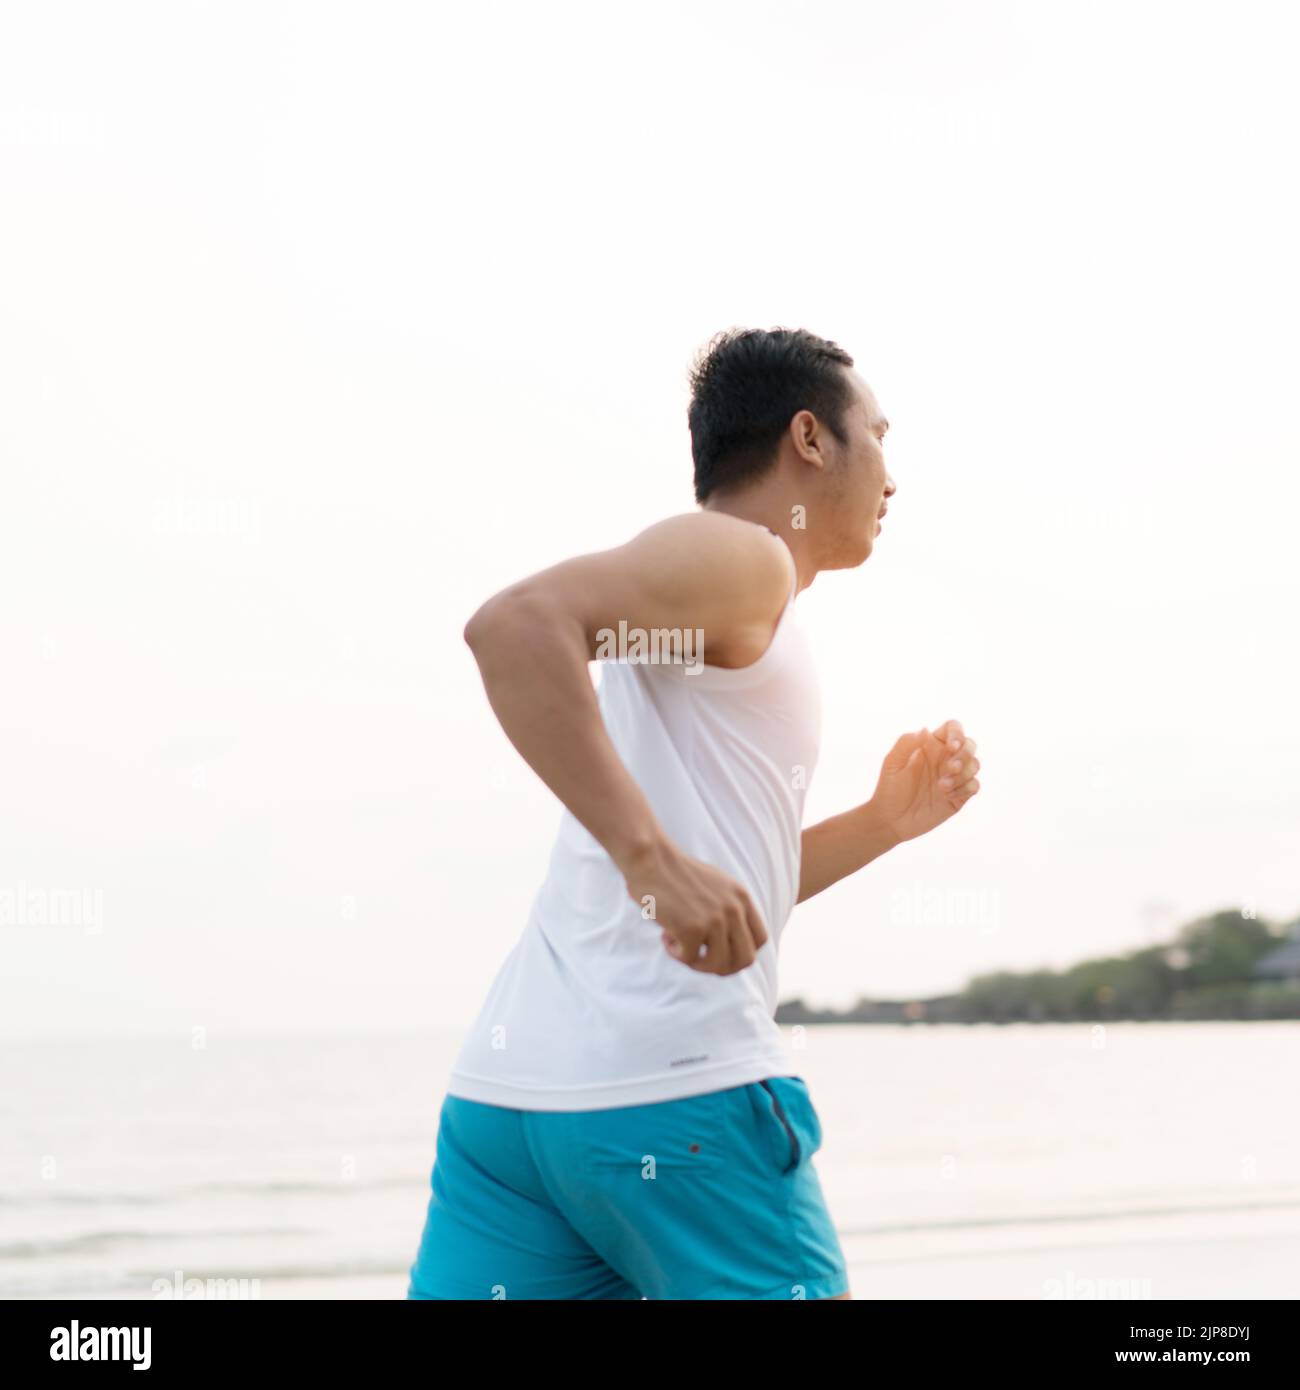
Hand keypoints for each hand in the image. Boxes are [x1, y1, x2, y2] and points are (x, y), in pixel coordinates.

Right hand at [619, 837, 767, 974]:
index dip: (741, 952)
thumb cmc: (676, 873)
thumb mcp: (716, 886)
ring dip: (696, 963)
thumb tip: (729, 944)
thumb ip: (728, 908)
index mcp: (741, 898)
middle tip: (700, 959)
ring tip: (679, 946)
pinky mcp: (692, 928)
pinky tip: (666, 936)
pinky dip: (675, 953)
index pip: (760, 940)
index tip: (720, 950)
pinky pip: (689, 959)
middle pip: (745, 959)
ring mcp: (715, 920)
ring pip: (718, 965)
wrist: (651, 859)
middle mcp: (733, 909)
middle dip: (722, 967)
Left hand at [869, 719, 980, 843]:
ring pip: (975, 764)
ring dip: (963, 774)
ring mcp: (954, 777)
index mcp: (931, 746)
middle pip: (970, 745)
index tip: (951, 747)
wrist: (892, 820)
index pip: (953, 728)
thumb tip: (926, 729)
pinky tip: (947, 796)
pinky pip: (974, 786)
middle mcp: (945, 758)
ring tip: (942, 787)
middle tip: (950, 768)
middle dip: (965, 754)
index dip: (957, 733)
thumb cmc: (889, 788)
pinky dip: (965, 788)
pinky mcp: (959, 795)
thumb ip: (908, 743)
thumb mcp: (893, 763)